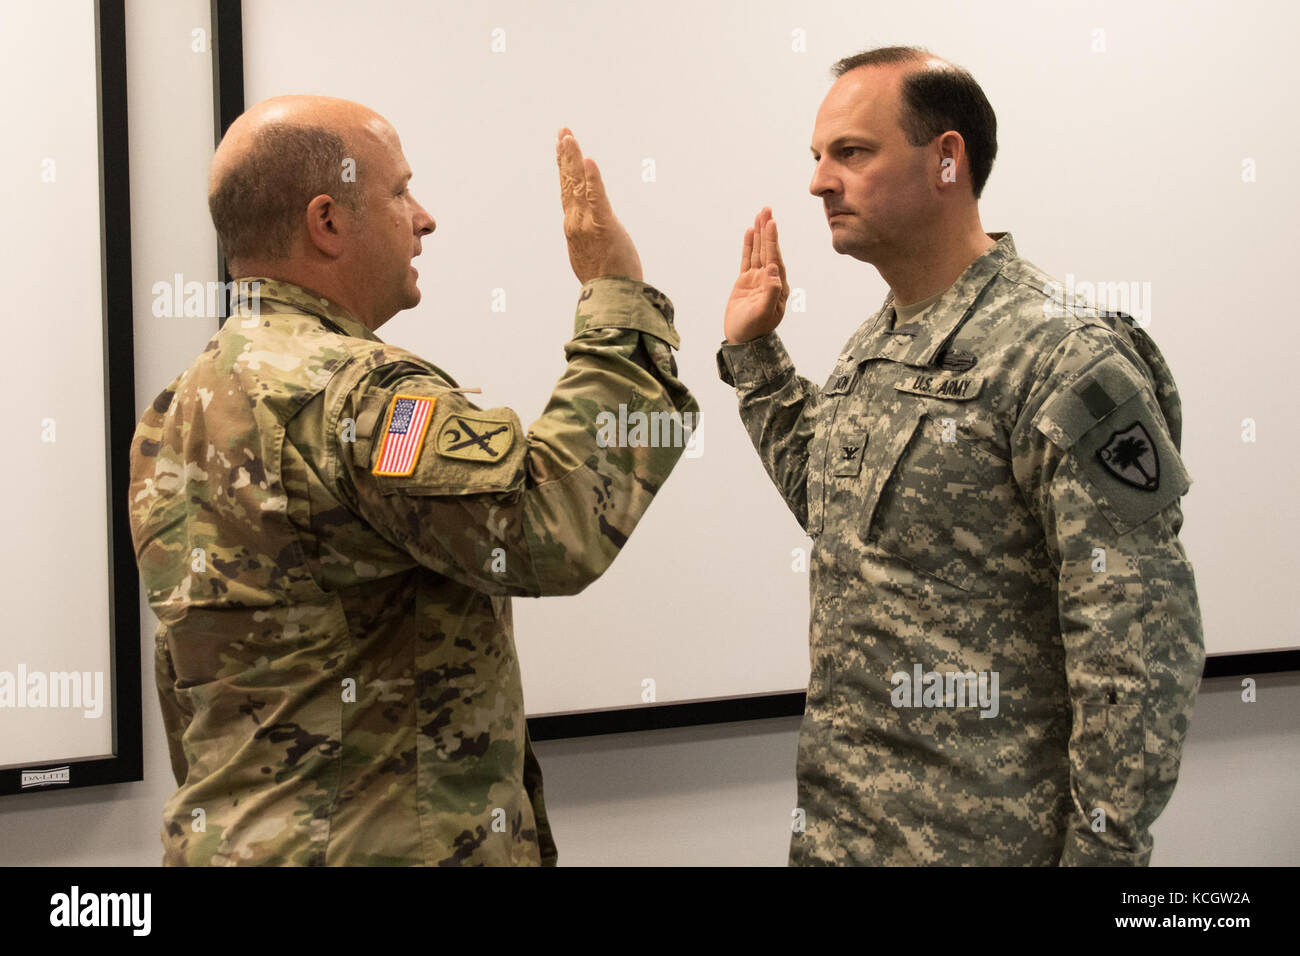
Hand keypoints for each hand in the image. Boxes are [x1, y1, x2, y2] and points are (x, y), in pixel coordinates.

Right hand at [556, 127, 642, 283]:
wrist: (612, 298)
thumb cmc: (605, 280)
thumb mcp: (589, 254)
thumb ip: (587, 238)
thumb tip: (587, 234)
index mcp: (573, 226)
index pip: (567, 190)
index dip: (563, 167)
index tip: (561, 147)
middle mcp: (575, 221)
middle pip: (569, 182)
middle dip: (565, 155)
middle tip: (563, 132)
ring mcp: (587, 223)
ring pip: (578, 185)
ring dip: (573, 159)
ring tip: (569, 138)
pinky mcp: (604, 225)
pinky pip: (598, 197)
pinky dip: (593, 178)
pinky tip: (589, 160)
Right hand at [724, 207, 788, 344]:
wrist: (742, 341)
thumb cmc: (753, 330)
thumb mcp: (763, 313)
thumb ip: (771, 292)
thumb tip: (774, 271)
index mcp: (778, 286)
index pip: (775, 258)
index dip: (772, 241)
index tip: (771, 223)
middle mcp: (770, 280)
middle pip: (768, 250)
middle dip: (768, 230)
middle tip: (767, 209)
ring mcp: (758, 280)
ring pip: (759, 251)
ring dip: (760, 233)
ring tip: (760, 214)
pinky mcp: (746, 282)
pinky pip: (747, 259)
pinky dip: (749, 245)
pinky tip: (749, 232)